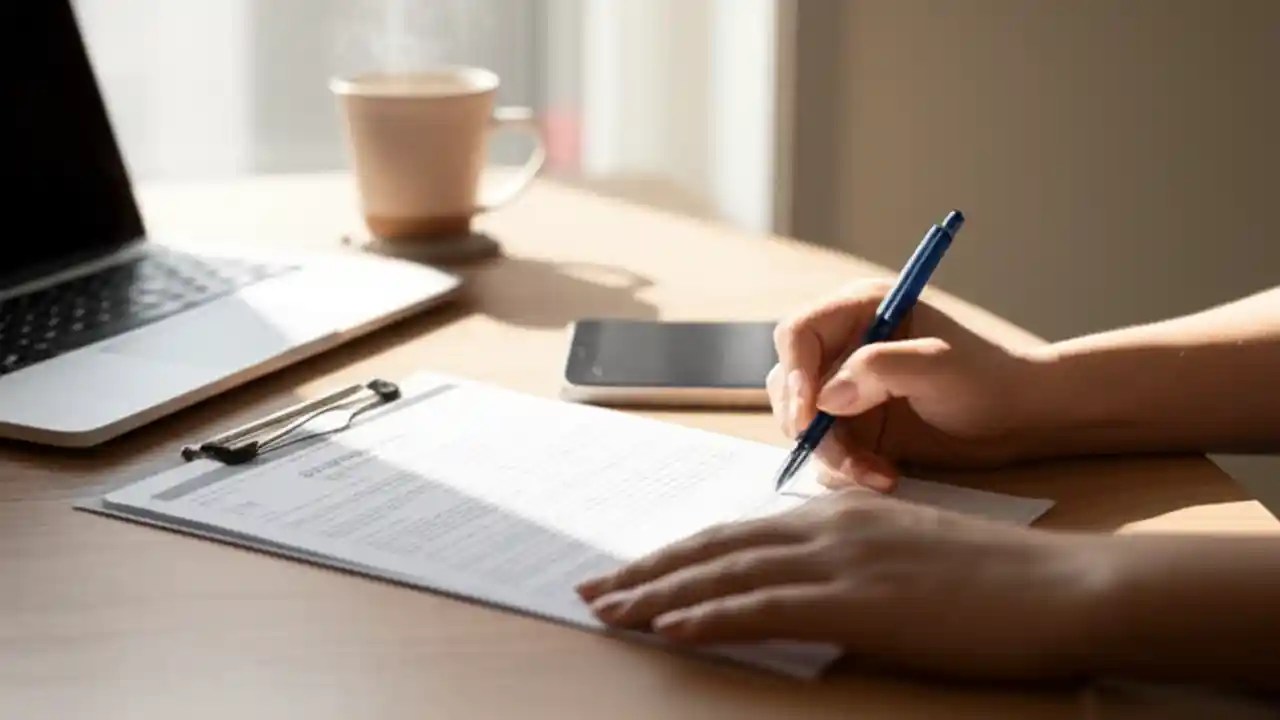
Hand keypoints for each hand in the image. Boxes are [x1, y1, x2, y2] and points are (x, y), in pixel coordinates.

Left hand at [576, 491, 1105, 680]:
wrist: (1059, 587)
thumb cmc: (992, 580)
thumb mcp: (907, 555)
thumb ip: (850, 561)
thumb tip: (802, 582)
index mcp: (836, 513)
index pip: (734, 532)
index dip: (677, 554)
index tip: (632, 572)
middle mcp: (825, 527)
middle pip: (713, 546)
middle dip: (646, 570)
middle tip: (591, 590)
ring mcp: (838, 561)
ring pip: (723, 573)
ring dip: (656, 594)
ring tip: (605, 611)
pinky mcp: (854, 601)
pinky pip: (761, 608)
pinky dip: (706, 617)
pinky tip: (667, 628)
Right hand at [768, 280, 1045, 490]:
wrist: (1019, 420)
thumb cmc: (987, 379)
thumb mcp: (938, 366)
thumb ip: (879, 368)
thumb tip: (824, 398)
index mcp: (859, 311)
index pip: (798, 334)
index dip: (795, 373)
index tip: (810, 416)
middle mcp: (843, 346)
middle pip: (790, 382)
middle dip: (810, 425)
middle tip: (843, 456)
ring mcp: (846, 389)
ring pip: (804, 423)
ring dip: (832, 454)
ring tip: (876, 473)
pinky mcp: (855, 426)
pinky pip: (826, 451)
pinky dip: (846, 470)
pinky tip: (884, 476)